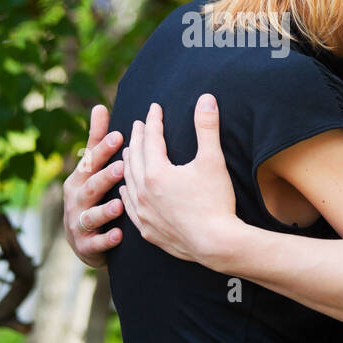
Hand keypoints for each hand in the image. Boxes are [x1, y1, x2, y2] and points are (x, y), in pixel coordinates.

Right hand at [61, 104, 125, 267]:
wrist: (83, 241)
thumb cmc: (91, 196)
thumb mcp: (91, 169)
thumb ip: (96, 141)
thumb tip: (100, 106)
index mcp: (79, 178)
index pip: (91, 161)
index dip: (103, 149)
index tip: (119, 135)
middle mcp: (75, 199)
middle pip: (89, 186)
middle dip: (104, 177)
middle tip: (122, 167)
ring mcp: (78, 223)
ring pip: (90, 216)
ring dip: (104, 210)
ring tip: (119, 204)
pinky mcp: (85, 246)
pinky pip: (95, 243)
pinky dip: (106, 240)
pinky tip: (119, 235)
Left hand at [119, 95, 238, 268]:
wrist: (216, 243)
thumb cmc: (215, 201)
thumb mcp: (213, 160)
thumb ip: (207, 127)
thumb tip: (206, 98)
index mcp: (157, 172)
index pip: (151, 139)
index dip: (153, 120)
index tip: (155, 107)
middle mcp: (143, 191)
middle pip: (135, 158)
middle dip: (138, 138)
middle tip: (138, 125)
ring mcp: (144, 213)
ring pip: (129, 181)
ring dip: (128, 163)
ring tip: (130, 151)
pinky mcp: (148, 230)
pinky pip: (130, 208)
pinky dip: (127, 194)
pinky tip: (126, 190)